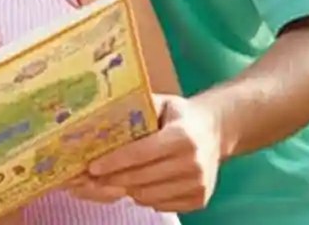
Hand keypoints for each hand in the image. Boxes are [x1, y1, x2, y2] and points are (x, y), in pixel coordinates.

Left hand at [70, 94, 222, 212]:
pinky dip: (145, 198)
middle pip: (142, 178)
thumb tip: (97, 115)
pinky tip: (139, 184)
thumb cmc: (180, 115)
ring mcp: (199, 184)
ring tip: (115, 179)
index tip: (92, 166)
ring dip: (127, 189)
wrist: (216, 131)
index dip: (113, 162)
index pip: (140, 153)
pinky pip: (161, 205)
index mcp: (182, 137)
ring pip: (149, 196)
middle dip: (113, 179)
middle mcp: (194, 163)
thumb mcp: (161, 103)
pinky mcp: (200, 200)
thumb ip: (134, 109)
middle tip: (93, 178)